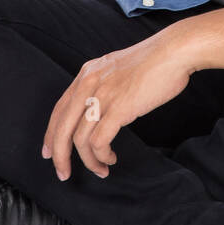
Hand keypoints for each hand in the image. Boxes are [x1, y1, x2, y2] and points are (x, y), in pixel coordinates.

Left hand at [41, 28, 192, 178]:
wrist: (174, 51)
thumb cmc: (154, 61)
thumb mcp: (117, 68)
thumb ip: (104, 84)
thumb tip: (100, 107)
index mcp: (87, 74)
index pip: (59, 109)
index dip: (51, 134)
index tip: (50, 152)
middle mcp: (89, 84)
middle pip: (62, 128)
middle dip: (59, 156)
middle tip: (63, 173)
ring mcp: (103, 96)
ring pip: (79, 140)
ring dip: (88, 161)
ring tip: (100, 169)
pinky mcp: (119, 108)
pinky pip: (99, 141)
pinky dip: (102, 155)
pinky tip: (111, 158)